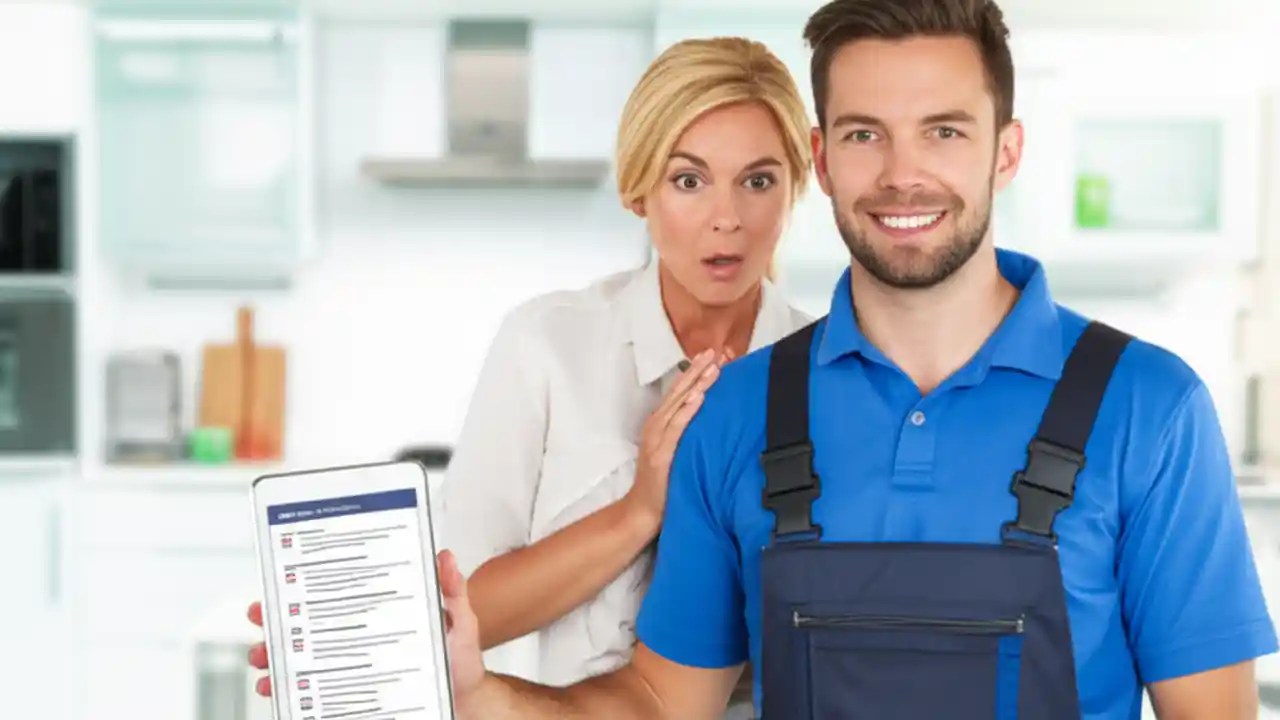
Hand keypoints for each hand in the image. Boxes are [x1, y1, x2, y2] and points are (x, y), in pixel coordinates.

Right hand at [248, 553, 488, 703]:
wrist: (467, 703)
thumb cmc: (461, 661)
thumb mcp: (462, 623)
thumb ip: (453, 592)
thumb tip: (444, 556)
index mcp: (381, 616)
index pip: (339, 597)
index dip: (307, 588)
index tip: (280, 584)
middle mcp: (362, 639)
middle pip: (310, 626)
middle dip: (277, 622)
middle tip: (260, 619)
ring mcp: (356, 668)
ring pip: (303, 659)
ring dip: (275, 657)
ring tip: (262, 660)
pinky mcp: (355, 694)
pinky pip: (316, 692)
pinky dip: (292, 691)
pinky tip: (278, 691)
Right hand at [624, 348, 725, 527]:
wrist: (643, 510)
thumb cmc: (663, 482)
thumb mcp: (674, 450)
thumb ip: (685, 432)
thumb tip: (709, 415)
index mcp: (660, 423)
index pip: (680, 392)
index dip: (694, 372)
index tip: (713, 355)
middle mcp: (656, 426)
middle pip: (678, 391)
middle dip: (697, 370)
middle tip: (715, 351)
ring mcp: (657, 439)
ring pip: (678, 404)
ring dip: (695, 384)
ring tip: (711, 367)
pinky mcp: (661, 455)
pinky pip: (676, 428)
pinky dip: (686, 411)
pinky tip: (698, 397)